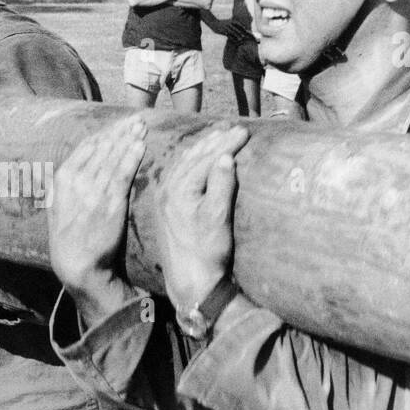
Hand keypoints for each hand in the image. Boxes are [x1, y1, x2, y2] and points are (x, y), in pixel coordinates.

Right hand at [48, 116, 146, 321]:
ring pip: (114, 156)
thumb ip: (65, 186)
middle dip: (121, 131)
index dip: (105, 133)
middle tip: (137, 119)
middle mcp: (76, 181)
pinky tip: (140, 145)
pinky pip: (123, 174)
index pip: (86, 147)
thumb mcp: (57, 208)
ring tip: (142, 126)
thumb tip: (72, 168)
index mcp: (62, 179)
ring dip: (129, 138)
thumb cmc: (70, 239)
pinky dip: (132, 157)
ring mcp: (94, 191)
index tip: (119, 126)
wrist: (78, 265)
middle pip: (102, 147)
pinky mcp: (111, 203)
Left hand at [157, 125, 250, 315]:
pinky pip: (179, 173)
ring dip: (202, 148)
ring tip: (219, 135)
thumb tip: (226, 157)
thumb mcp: (218, 219)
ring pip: (184, 163)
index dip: (226, 142)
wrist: (190, 282)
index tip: (244, 131)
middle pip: (193, 156)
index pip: (205, 157)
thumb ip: (221, 186)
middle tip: (234, 127)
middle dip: (214, 140)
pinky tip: (199, 159)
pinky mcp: (166, 207)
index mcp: (179, 190)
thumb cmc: (207, 253)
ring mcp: (164, 198)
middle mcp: (167, 190)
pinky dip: (192, 161)